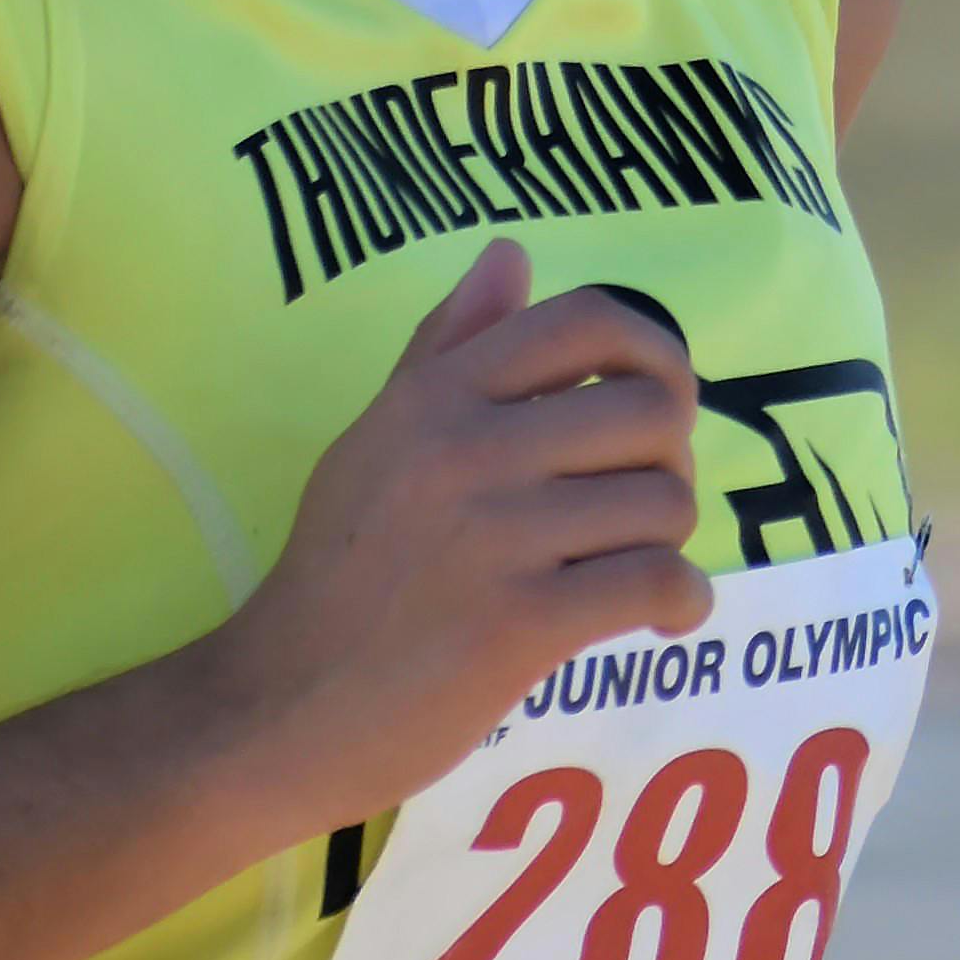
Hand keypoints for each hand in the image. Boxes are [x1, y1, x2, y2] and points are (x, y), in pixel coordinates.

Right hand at [207, 240, 709, 828]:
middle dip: (671, 461)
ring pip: (664, 503)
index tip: (657, 406)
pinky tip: (662, 617)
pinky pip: (657, 582)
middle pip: (652, 412)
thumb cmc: (337, 575)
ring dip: (670, 542)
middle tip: (638, 508)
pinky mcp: (519, 622)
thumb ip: (447, 349)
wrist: (277, 706)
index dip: (656, 356)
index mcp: (437, 396)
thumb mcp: (376, 441)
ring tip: (630, 569)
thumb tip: (511, 253)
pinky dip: (682, 602)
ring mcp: (495, 535)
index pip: (591, 322)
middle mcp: (467, 447)